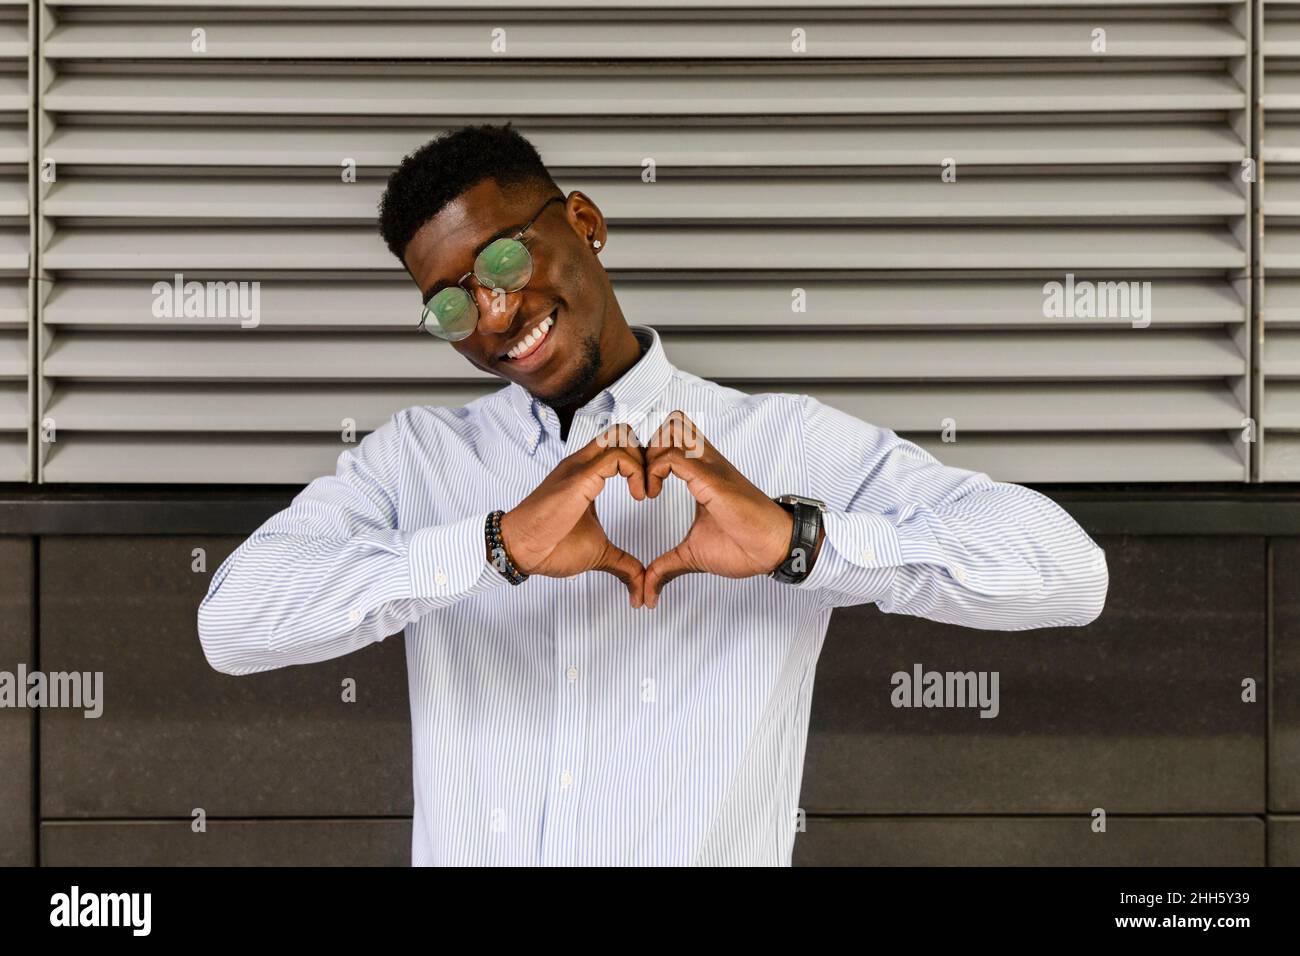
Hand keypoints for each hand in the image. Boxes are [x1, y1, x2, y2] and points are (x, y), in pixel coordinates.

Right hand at [497, 423, 647, 606]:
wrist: (520, 549)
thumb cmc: (550, 546)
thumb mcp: (598, 552)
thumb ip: (622, 563)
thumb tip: (639, 584)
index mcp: (586, 473)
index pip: (620, 445)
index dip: (642, 462)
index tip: (649, 492)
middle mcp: (583, 463)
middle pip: (623, 432)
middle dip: (647, 455)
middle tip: (651, 486)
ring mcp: (580, 467)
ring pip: (622, 436)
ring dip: (643, 462)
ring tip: (644, 493)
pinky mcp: (580, 478)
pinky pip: (616, 456)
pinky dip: (636, 472)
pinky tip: (638, 497)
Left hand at [642, 410, 794, 608]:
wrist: (774, 549)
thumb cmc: (745, 545)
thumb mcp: (693, 554)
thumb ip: (667, 566)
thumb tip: (649, 591)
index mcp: (703, 473)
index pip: (672, 437)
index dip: (649, 456)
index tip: (641, 491)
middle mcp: (707, 462)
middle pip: (672, 422)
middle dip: (649, 445)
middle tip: (643, 480)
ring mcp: (710, 467)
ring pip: (673, 427)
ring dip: (652, 453)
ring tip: (649, 485)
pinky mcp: (712, 480)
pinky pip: (674, 457)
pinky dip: (655, 471)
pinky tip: (652, 495)